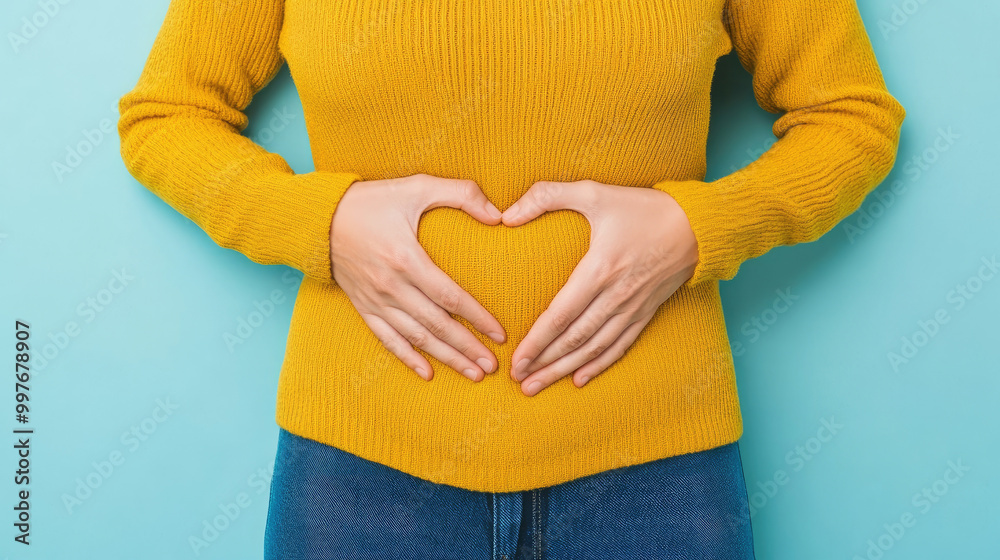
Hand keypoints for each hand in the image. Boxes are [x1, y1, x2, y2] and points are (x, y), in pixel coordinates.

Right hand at [330, 173, 507, 381]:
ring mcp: (376, 300)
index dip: (477, 318)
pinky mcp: (364, 307)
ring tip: (472, 373)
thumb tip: (498, 216)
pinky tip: (428, 373)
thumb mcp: (416, 186)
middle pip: (437, 325)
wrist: (318, 217)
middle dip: (467, 348)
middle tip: (492, 366)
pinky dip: (408, 358)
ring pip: (417, 338)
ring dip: (446, 358)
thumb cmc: (371, 200)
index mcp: (406, 259)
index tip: (499, 335)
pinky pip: (388, 339)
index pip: (450, 297)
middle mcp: (392, 286)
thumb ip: (461, 194)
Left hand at [502, 179, 698, 395]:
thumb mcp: (595, 192)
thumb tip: (506, 215)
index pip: (561, 315)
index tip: (516, 360)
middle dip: (544, 363)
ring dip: (565, 370)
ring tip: (539, 385)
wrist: (700, 225)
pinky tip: (580, 379)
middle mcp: (616, 296)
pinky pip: (620, 346)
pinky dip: (599, 365)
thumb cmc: (643, 207)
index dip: (536, 341)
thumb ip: (547, 196)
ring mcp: (633, 308)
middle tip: (519, 380)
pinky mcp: (646, 313)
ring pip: (594, 348)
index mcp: (599, 269)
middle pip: (574, 339)